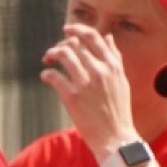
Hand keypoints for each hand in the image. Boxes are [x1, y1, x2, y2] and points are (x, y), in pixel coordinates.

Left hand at [40, 25, 138, 160]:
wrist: (115, 137)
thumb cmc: (117, 111)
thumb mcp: (121, 81)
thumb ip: (114, 58)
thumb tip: (107, 37)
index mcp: (112, 66)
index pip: (93, 37)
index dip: (77, 29)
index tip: (66, 30)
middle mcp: (100, 71)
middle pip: (74, 45)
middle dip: (60, 45)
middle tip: (53, 53)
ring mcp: (86, 83)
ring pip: (64, 55)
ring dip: (51, 54)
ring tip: (47, 60)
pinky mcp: (73, 97)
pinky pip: (54, 77)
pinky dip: (47, 74)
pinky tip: (46, 76)